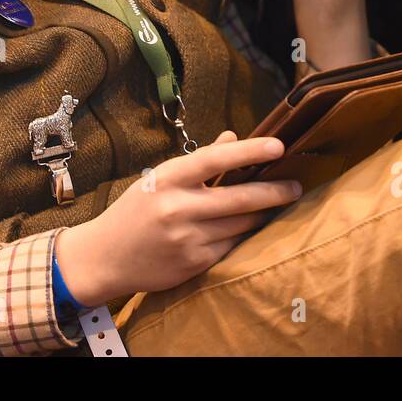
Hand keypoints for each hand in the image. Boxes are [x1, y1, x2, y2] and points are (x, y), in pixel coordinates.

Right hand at [54, 131, 302, 304]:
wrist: (104, 257)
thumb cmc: (135, 212)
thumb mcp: (159, 179)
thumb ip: (198, 161)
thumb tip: (232, 137)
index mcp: (167, 180)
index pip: (215, 160)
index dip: (249, 151)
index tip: (278, 146)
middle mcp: (177, 209)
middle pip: (239, 198)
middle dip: (274, 192)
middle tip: (297, 186)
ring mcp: (187, 239)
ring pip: (241, 225)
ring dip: (261, 215)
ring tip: (275, 205)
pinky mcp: (194, 264)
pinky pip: (230, 247)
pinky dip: (241, 236)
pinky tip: (247, 229)